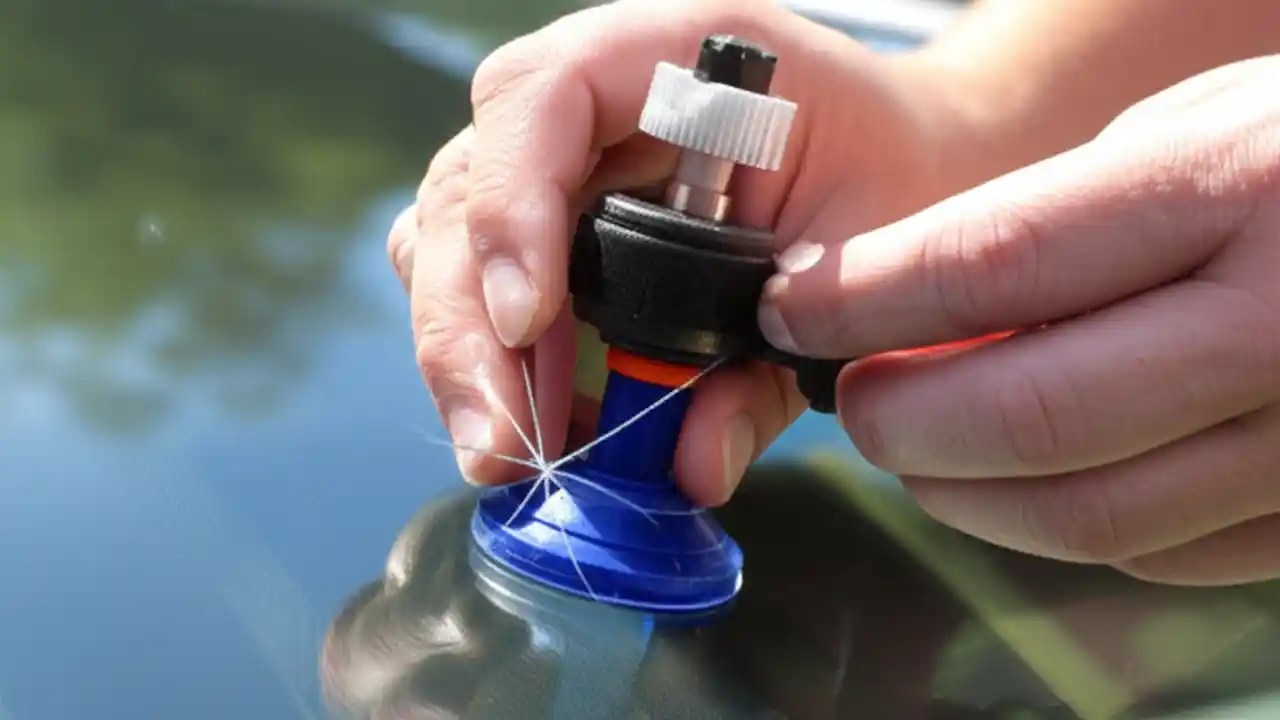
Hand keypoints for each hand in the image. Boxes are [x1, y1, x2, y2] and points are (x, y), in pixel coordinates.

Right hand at [389, 0, 978, 504]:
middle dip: (466, 325)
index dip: (513, 205)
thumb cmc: (902, 181)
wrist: (917, 162)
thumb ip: (776, 361)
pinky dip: (500, 363)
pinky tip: (544, 426)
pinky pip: (486, 282)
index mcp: (680, 56)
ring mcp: (566, 159)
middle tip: (500, 443)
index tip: (528, 320)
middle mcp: (599, 99)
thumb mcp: (864, 265)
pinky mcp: (558, 222)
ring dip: (466, 353)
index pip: (545, 95)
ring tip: (511, 449)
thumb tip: (689, 466)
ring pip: (449, 237)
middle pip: (468, 184)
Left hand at [761, 56, 1279, 584]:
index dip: (863, 299)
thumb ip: (1066, 221)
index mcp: (1242, 184)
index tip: (796, 310)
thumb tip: (913, 313)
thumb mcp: (1201, 129)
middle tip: (853, 398)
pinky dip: (1068, 524)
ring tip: (919, 448)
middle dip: (900, 419)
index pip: (993, 262)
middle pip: (1029, 413)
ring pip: (1091, 512)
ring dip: (965, 493)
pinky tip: (1032, 481)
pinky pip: (1165, 550)